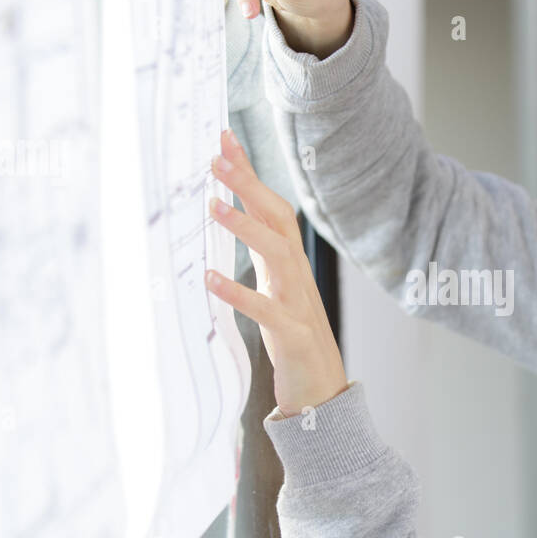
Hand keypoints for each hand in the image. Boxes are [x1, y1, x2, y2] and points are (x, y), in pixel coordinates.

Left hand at [205, 128, 348, 418]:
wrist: (324, 396)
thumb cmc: (295, 342)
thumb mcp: (275, 292)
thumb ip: (259, 259)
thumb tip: (229, 221)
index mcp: (289, 265)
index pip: (271, 207)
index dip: (249, 174)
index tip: (224, 140)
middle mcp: (296, 277)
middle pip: (278, 218)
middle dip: (249, 185)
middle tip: (217, 157)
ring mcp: (299, 305)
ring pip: (278, 254)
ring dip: (245, 228)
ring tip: (212, 206)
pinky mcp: (294, 337)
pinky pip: (266, 311)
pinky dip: (239, 294)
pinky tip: (212, 281)